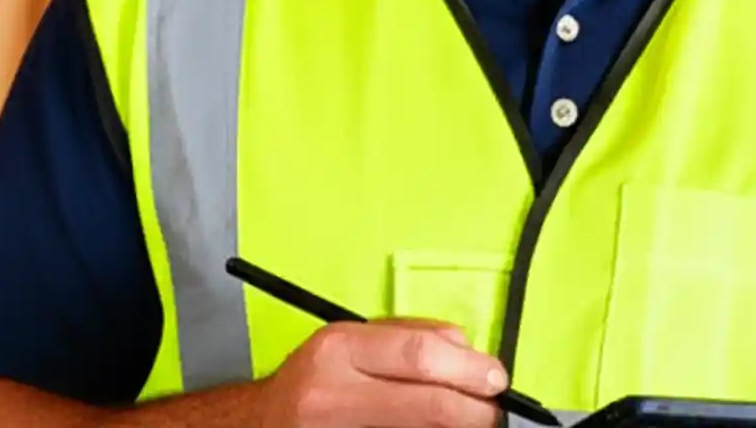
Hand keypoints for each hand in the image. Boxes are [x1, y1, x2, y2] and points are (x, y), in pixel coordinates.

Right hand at [258, 319, 510, 427]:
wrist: (259, 424)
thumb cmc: (314, 380)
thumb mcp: (351, 342)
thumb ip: (409, 337)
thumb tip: (467, 351)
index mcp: (339, 350)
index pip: (419, 356)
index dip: (468, 368)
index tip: (495, 378)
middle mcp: (333, 395)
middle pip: (428, 405)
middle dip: (474, 411)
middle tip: (492, 411)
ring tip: (470, 422)